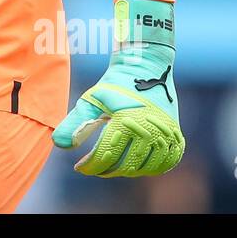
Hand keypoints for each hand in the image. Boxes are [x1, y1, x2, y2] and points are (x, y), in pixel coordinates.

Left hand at [52, 0, 184, 176]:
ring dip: (127, 171)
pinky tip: (136, 165)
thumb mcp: (91, 100)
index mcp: (126, 122)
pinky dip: (151, 168)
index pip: (105, 156)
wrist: (144, 67)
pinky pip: (166, 161)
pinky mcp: (176, 135)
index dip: (91, 166)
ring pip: (146, 167)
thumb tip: (59, 145)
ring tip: (113, 166)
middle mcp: (148, 130)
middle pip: (125, 165)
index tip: (80, 168)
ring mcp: (166, 134)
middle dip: (107, 170)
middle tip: (95, 168)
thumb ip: (75, 123)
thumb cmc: (114, 84)